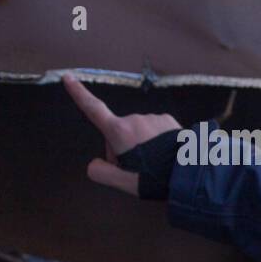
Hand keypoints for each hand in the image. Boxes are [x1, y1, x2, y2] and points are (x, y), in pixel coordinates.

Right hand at [63, 74, 180, 195]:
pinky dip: (154, 140)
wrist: (192, 171)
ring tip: (155, 164)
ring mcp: (152, 118)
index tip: (68, 77)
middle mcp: (134, 119)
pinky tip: (164, 155)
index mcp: (120, 132)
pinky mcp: (167, 119)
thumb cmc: (156, 179)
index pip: (93, 109)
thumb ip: (102, 173)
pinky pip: (153, 129)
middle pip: (117, 132)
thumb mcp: (125, 184)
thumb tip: (93, 164)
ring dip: (140, 145)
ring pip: (137, 131)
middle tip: (136, 169)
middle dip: (121, 148)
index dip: (79, 94)